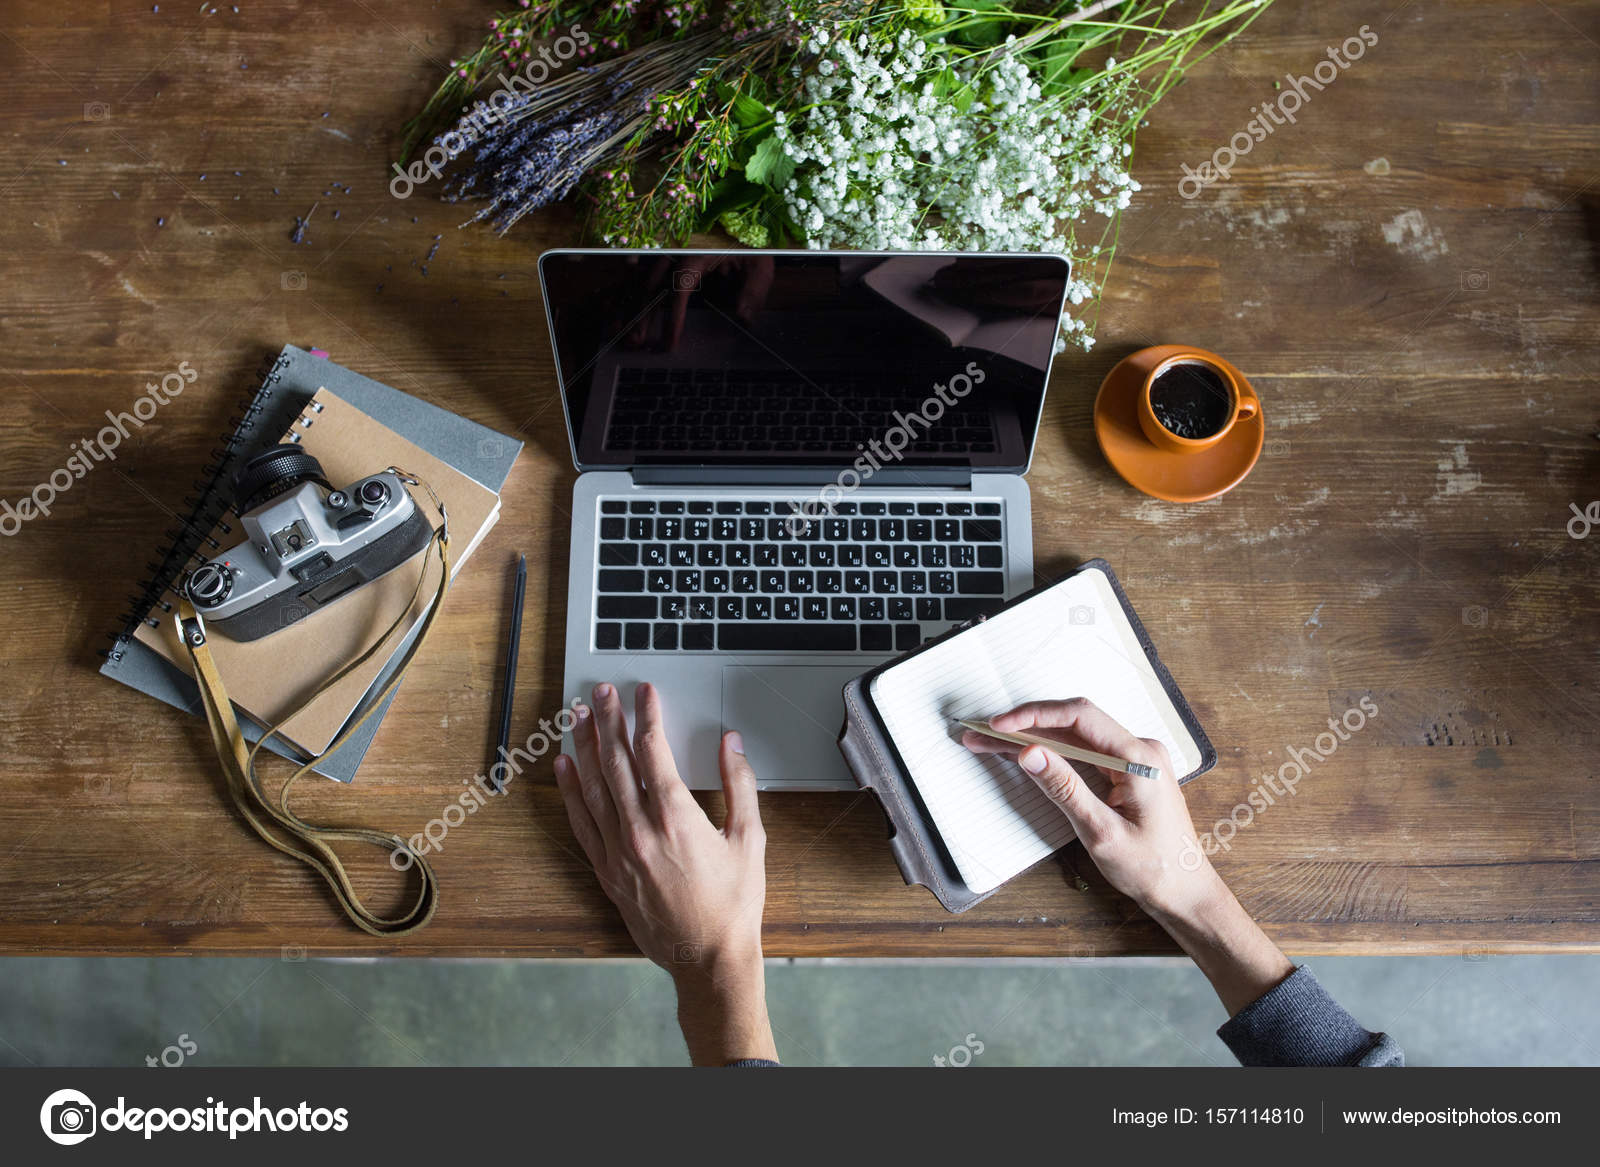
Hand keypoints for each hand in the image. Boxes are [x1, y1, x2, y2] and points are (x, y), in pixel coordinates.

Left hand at [554, 681, 776, 1062]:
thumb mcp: (750, 839)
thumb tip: (731, 744)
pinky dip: (570, 791)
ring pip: (593, 786)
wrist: (707, 958)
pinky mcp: (607, 871)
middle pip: (616, 761)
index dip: (647, 715)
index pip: (653, 750)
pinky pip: (582, 822)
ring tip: (579, 715)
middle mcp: (640, 830)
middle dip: (609, 720)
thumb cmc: (733, 904)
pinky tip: (565, 766)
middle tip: (603, 691)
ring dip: (585, 746)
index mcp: (676, 818)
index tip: (645, 692)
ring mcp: (618, 851)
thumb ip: (739, 785)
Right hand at [962, 697, 1210, 916]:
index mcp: (1139, 758)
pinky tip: (1021, 755)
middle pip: (1072, 724)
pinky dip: (1051, 754)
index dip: (1034, 715)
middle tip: (980, 736)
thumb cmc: (1153, 869)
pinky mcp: (1126, 773)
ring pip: (1074, 738)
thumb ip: (1065, 789)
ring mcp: (1133, 760)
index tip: (998, 725)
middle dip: (1024, 727)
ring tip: (989, 744)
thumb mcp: (1101, 833)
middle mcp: (1139, 750)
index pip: (1079, 716)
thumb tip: (1029, 754)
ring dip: (1033, 739)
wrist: (1185, 893)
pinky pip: (1084, 753)